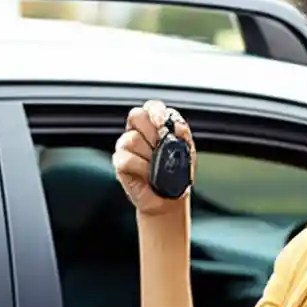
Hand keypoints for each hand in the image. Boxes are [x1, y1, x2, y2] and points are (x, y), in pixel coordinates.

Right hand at [113, 100, 195, 216]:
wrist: (169, 199)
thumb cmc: (176, 174)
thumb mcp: (186, 151)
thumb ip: (182, 134)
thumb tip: (176, 126)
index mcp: (155, 125)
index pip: (151, 106)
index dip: (156, 111)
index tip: (162, 123)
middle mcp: (138, 132)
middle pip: (136, 115)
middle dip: (152, 133)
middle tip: (161, 148)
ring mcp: (126, 146)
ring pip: (132, 139)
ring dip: (149, 156)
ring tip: (156, 167)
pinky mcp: (119, 162)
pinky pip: (126, 159)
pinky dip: (140, 168)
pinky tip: (148, 175)